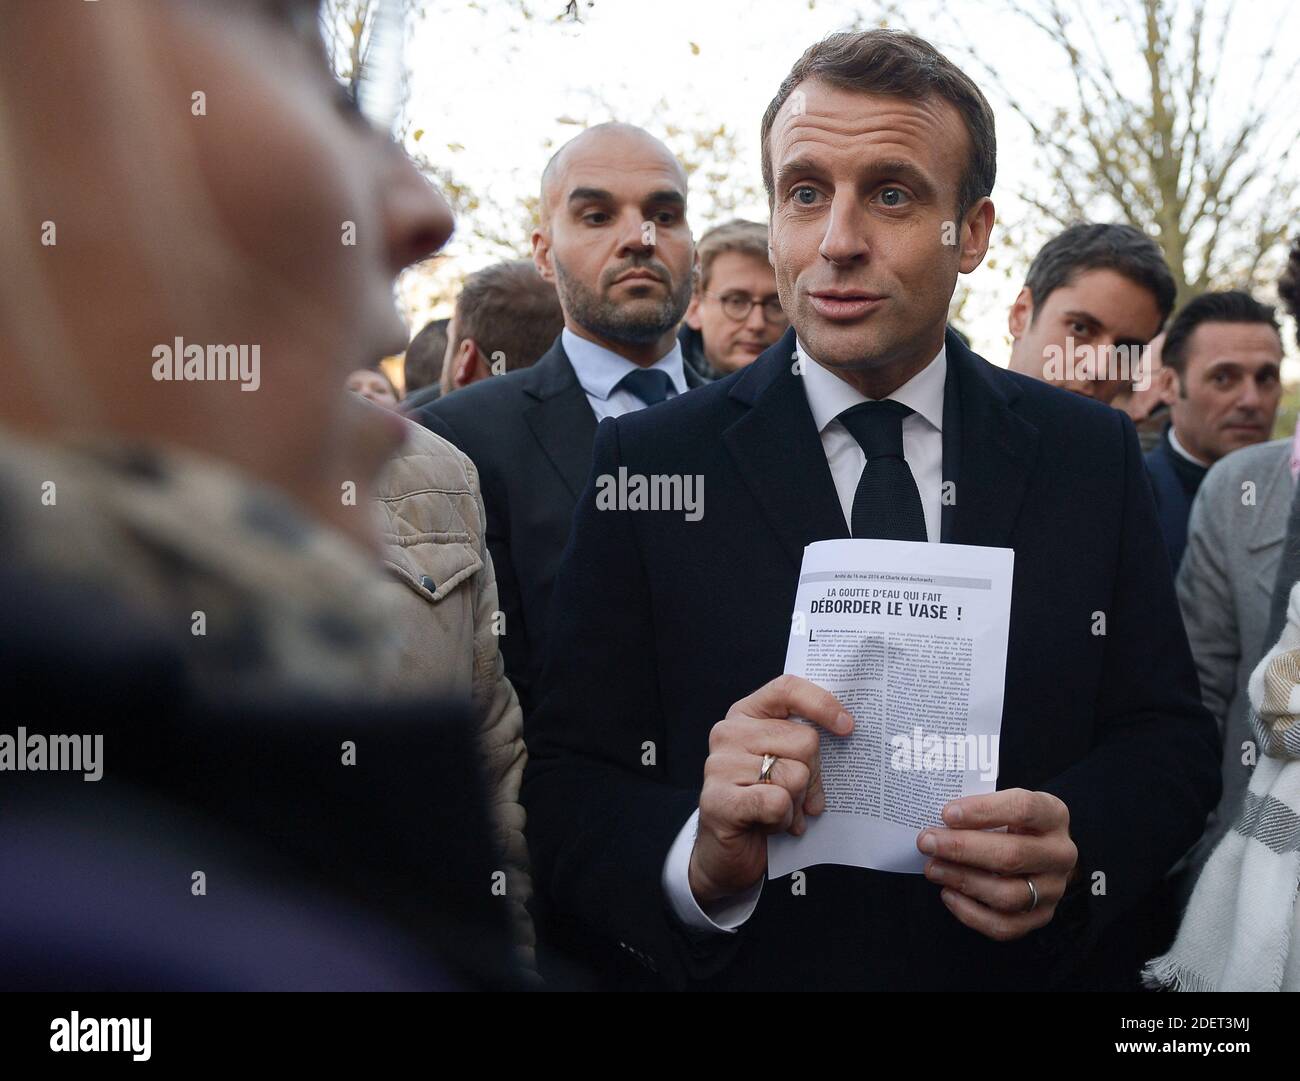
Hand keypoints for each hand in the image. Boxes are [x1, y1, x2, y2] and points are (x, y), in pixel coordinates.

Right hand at [688, 674, 851, 906]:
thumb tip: (846, 731)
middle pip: (804, 741)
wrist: (727, 855)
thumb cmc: (764, 804)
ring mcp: (719, 765)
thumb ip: (803, 744)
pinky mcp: (717, 800)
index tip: (848, 727)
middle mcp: (728, 733)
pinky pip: (777, 802)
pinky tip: (767, 826)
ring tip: (778, 813)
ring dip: (796, 804)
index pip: (787, 689)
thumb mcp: (786, 764)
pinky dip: (782, 820)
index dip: (822, 704)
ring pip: (795, 776)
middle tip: (799, 797)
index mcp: (746, 715)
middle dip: (813, 777)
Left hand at [917, 788, 1077, 941]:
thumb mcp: (1004, 804)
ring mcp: (1053, 889)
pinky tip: (948, 894)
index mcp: (1053, 815)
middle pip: (1012, 856)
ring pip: (1008, 895)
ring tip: (933, 868)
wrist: (1041, 851)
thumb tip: (936, 823)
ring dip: (963, 881)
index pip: (1023, 809)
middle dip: (962, 849)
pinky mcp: (1041, 917)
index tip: (947, 814)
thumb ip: (977, 810)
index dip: (983, 811)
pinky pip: (1005, 925)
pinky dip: (971, 913)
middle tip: (927, 842)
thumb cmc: (1013, 822)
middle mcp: (1061, 854)